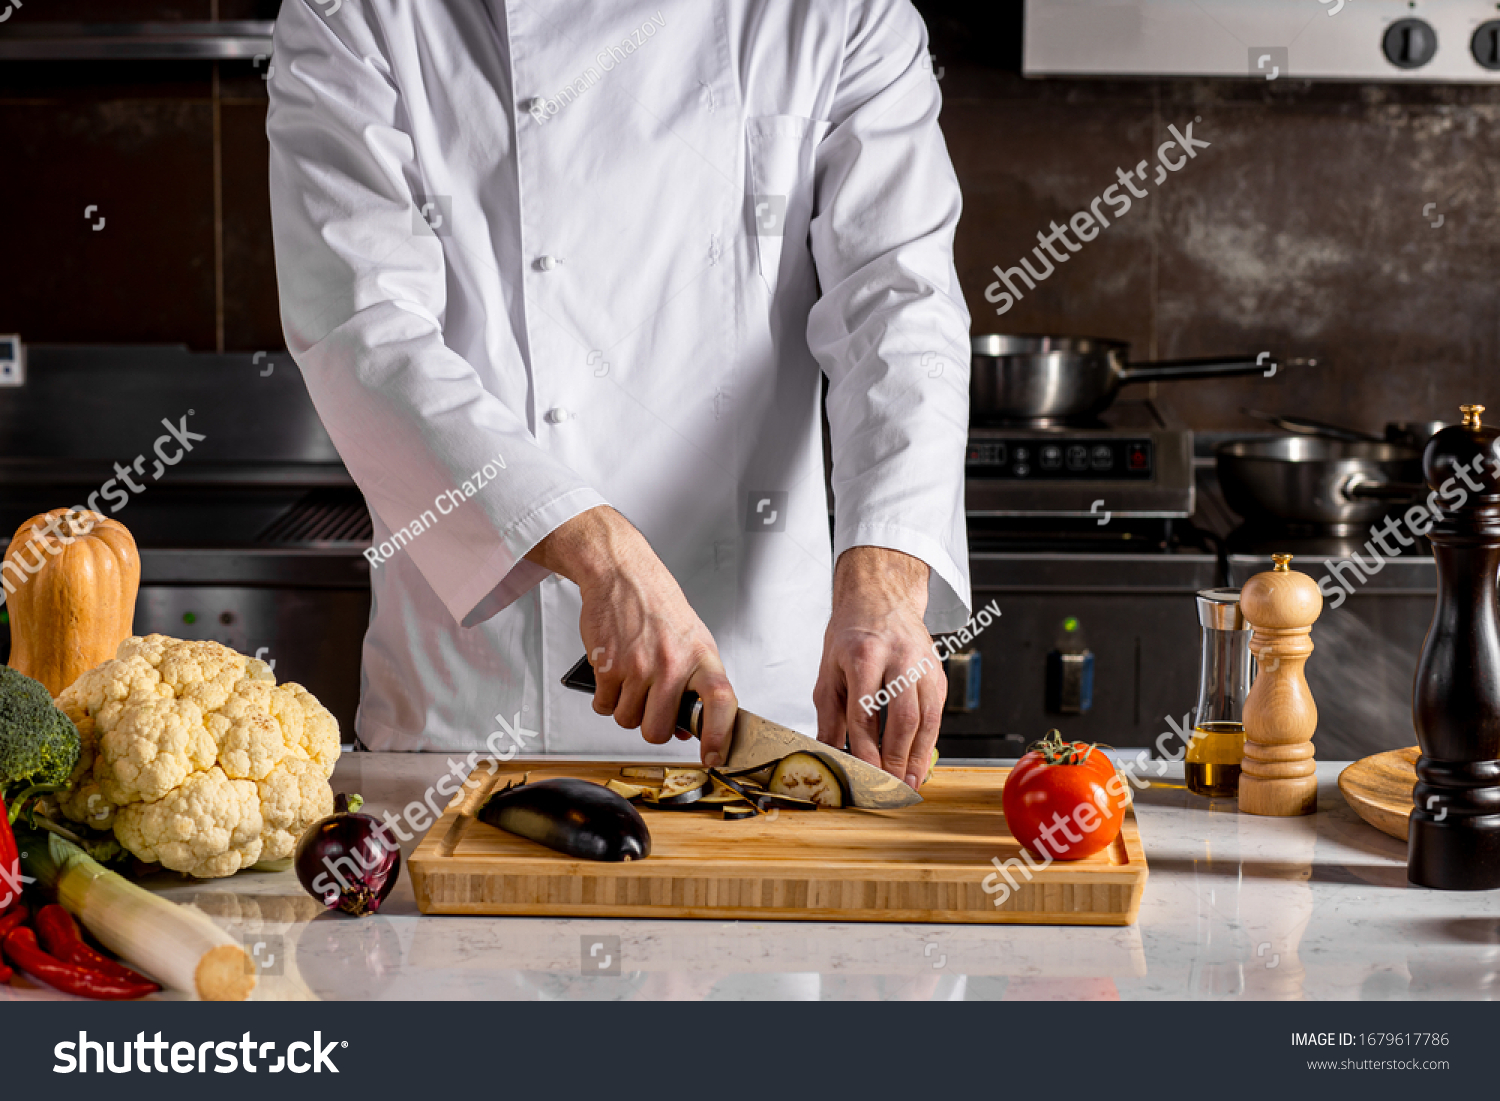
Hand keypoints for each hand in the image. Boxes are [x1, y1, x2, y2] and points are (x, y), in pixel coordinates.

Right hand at [526, 507, 737, 764]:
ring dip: (625, 709)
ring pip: (627, 721)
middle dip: (650, 727)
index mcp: (701, 657)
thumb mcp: (692, 639)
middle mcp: (671, 664)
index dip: (718, 736)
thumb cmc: (658, 605)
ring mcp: (638, 667)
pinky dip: (604, 698)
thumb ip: (695, 683)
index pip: (720, 703)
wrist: (623, 574)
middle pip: (657, 730)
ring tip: (631, 682)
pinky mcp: (607, 666)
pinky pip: (603, 706)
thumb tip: (686, 728)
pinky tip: (612, 676)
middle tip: (650, 708)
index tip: (713, 756)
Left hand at [813, 547, 942, 788]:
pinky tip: (919, 760)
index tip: (865, 773)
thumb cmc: (852, 633)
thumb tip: (829, 753)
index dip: (865, 748)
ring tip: (908, 782)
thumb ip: (830, 714)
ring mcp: (923, 666)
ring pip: (927, 719)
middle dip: (896, 758)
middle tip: (890, 787)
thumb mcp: (829, 669)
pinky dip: (929, 742)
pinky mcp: (938, 674)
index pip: (865, 711)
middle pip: (901, 717)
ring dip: (918, 756)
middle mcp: (899, 659)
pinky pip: (937, 714)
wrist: (882, 598)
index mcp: (864, 655)